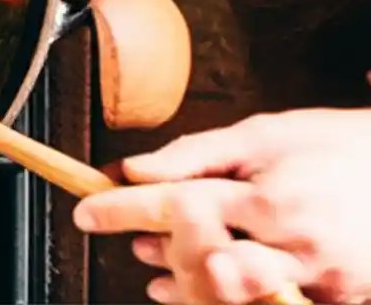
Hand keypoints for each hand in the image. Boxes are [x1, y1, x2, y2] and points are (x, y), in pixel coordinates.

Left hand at [73, 108, 370, 303]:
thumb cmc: (337, 146)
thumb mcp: (264, 135)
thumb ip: (195, 155)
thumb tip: (133, 169)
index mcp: (269, 201)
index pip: (175, 207)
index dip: (122, 210)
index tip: (86, 212)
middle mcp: (292, 249)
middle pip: (198, 265)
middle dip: (158, 253)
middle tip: (138, 243)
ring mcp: (316, 284)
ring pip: (227, 298)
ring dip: (184, 285)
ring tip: (160, 268)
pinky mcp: (336, 302)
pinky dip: (226, 299)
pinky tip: (208, 283)